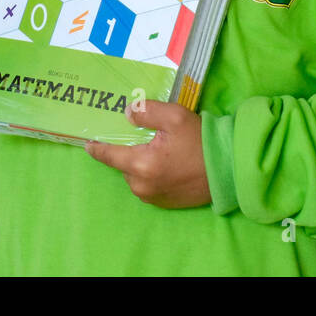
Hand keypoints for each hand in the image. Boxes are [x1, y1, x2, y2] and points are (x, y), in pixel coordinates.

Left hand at [84, 100, 211, 208]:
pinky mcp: (165, 203)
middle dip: (131, 152)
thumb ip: (146, 112)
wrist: (228, 169)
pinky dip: (152, 175)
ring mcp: (153, 197)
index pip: (110, 156)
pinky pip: (148, 186)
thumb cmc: (200, 141)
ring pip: (136, 176)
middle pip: (124, 165)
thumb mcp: (174, 117)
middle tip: (149, 139)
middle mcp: (142, 185)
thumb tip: (127, 114)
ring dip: (142, 164)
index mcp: (141, 164)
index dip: (97, 149)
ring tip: (162, 151)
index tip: (87, 144)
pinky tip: (169, 165)